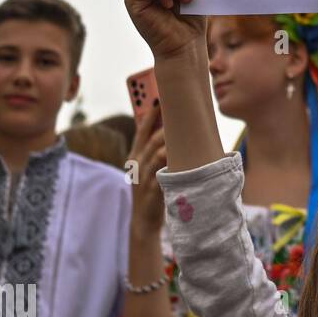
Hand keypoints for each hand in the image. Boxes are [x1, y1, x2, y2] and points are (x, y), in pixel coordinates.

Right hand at [128, 103, 166, 234]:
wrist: (144, 219)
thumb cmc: (151, 188)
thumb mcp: (148, 166)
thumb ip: (155, 148)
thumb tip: (173, 127)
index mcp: (136, 155)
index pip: (142, 129)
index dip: (150, 113)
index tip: (160, 97)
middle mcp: (137, 164)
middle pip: (150, 139)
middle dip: (163, 124)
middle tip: (178, 109)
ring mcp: (144, 178)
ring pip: (156, 154)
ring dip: (168, 141)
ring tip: (181, 128)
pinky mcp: (153, 191)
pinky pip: (162, 174)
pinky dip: (169, 164)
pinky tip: (178, 155)